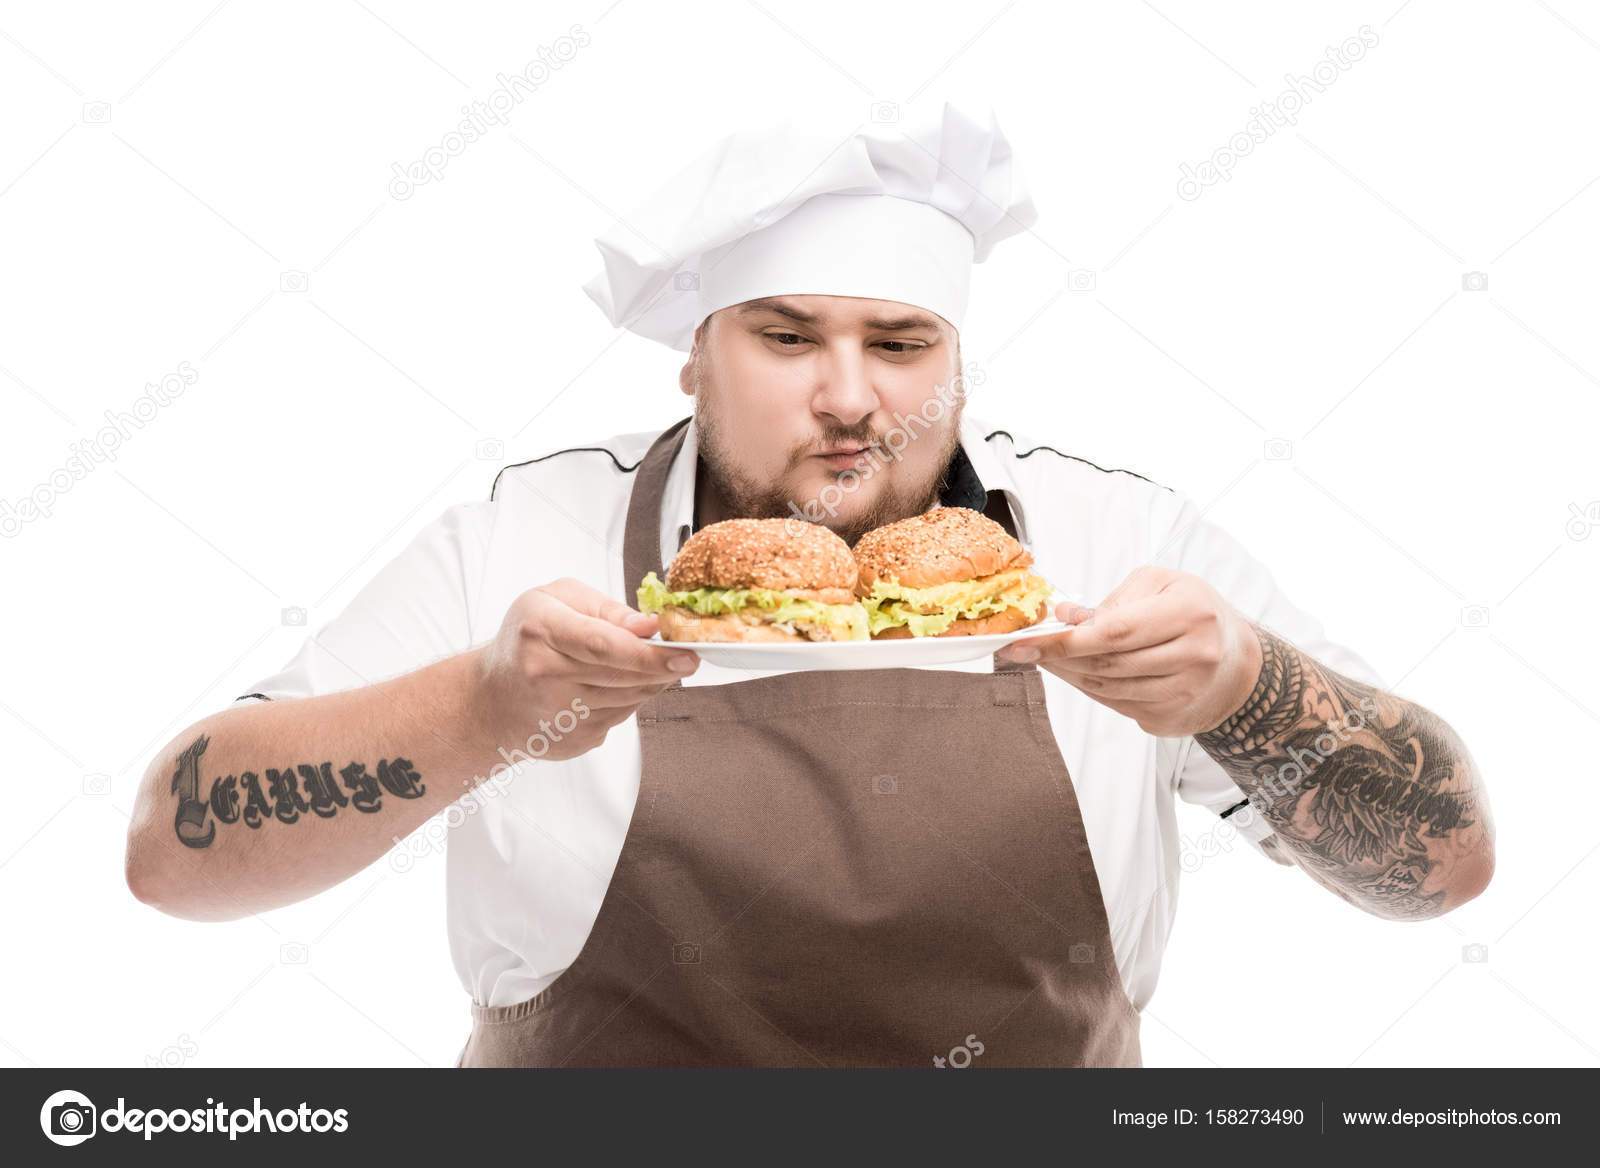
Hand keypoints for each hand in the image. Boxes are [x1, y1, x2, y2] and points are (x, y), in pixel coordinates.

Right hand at [473, 578, 698, 760]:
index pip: (604, 645)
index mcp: (540, 631)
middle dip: (663, 667)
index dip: (649, 653)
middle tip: (685, 657)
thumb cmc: (526, 639)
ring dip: (648, 681)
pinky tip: (610, 686)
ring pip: (630, 698)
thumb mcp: (556, 600)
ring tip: (640, 664)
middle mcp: (545, 675)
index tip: (686, 653)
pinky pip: (620, 717)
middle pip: (624, 675)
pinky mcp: (571, 740)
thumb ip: (606, 608)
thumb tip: (650, 626)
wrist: (492, 699)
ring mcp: (558, 714)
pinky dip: (628, 699)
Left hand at [998, 566, 1261, 736]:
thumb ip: (1113, 599)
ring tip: (1047, 658)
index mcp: (1191, 613)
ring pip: (1107, 689)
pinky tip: (1076, 673)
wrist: (1236, 660)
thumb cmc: (1192, 611)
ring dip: (1068, 674)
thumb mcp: (1161, 584)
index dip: (1065, 640)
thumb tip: (1063, 617)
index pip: (1115, 632)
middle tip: (1023, 650)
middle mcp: (1196, 656)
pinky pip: (1116, 705)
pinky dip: (1089, 689)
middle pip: (1107, 664)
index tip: (1024, 641)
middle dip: (1058, 657)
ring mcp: (1186, 693)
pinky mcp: (1174, 718)